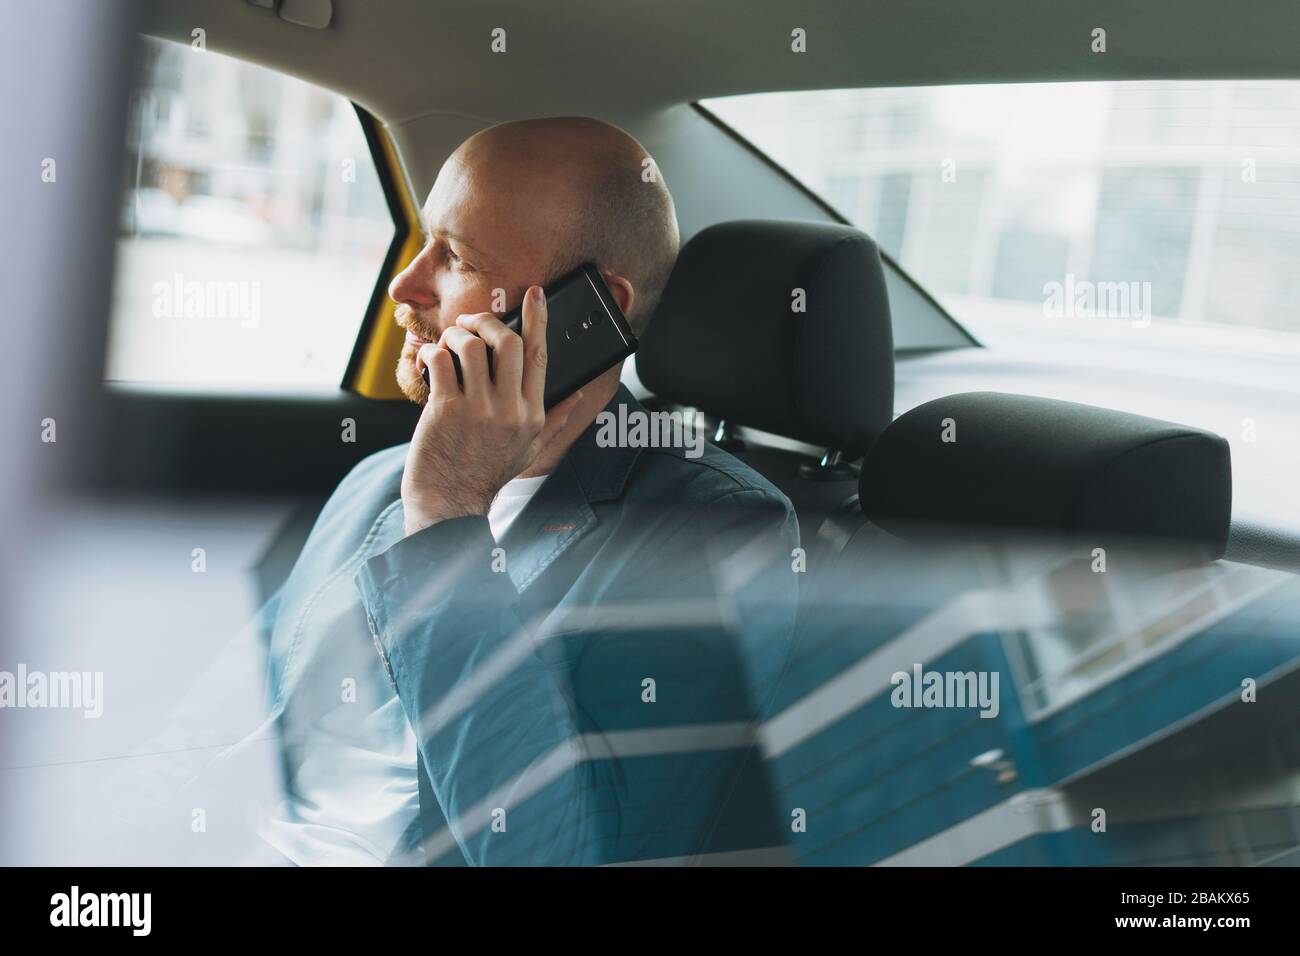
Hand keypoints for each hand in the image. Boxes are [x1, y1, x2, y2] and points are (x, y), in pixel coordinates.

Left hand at [401, 285, 582, 535]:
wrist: (451, 503)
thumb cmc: (487, 474)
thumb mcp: (530, 449)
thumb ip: (555, 419)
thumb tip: (578, 394)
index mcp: (531, 414)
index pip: (540, 357)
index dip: (538, 320)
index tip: (536, 294)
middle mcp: (509, 409)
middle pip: (508, 343)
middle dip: (488, 321)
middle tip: (472, 323)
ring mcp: (478, 409)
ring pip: (472, 346)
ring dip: (456, 336)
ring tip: (448, 345)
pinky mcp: (446, 410)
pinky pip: (441, 362)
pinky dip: (432, 353)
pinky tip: (429, 362)